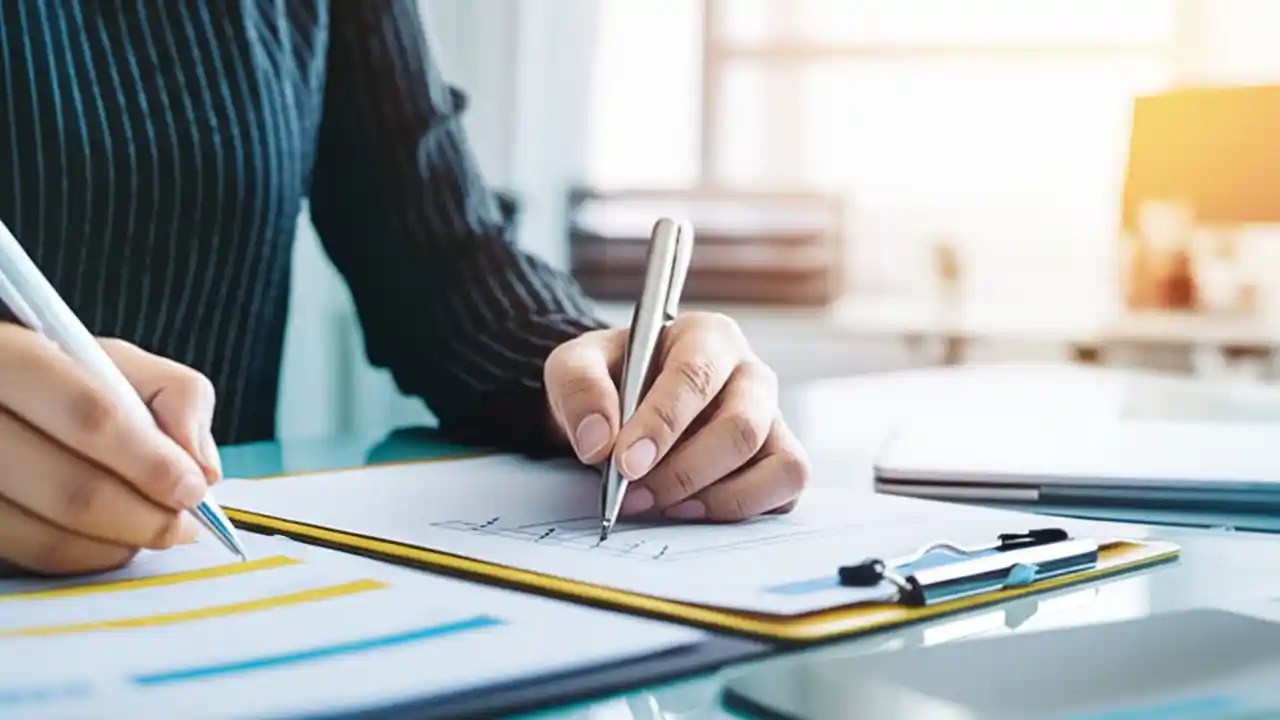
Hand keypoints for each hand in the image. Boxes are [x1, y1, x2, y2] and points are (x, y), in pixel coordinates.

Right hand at [0, 324, 220, 574]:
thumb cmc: (69, 379)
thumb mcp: (121, 364)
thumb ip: (178, 396)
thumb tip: (204, 470)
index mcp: (9, 358)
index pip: (92, 417)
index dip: (154, 463)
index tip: (194, 489)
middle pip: (74, 490)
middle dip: (148, 516)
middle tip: (185, 524)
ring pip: (51, 534)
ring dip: (123, 542)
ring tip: (154, 528)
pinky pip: (33, 556)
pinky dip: (89, 557)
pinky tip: (113, 538)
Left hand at [544, 312, 808, 521]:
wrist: (624, 402)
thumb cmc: (611, 377)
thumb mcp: (574, 366)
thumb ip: (579, 389)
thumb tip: (597, 442)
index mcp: (708, 337)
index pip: (697, 376)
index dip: (662, 424)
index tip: (625, 464)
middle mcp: (751, 375)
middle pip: (741, 427)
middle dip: (684, 472)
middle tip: (633, 496)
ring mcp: (772, 420)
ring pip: (776, 463)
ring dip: (716, 498)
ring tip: (662, 506)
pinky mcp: (779, 460)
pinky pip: (785, 491)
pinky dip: (742, 510)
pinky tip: (693, 510)